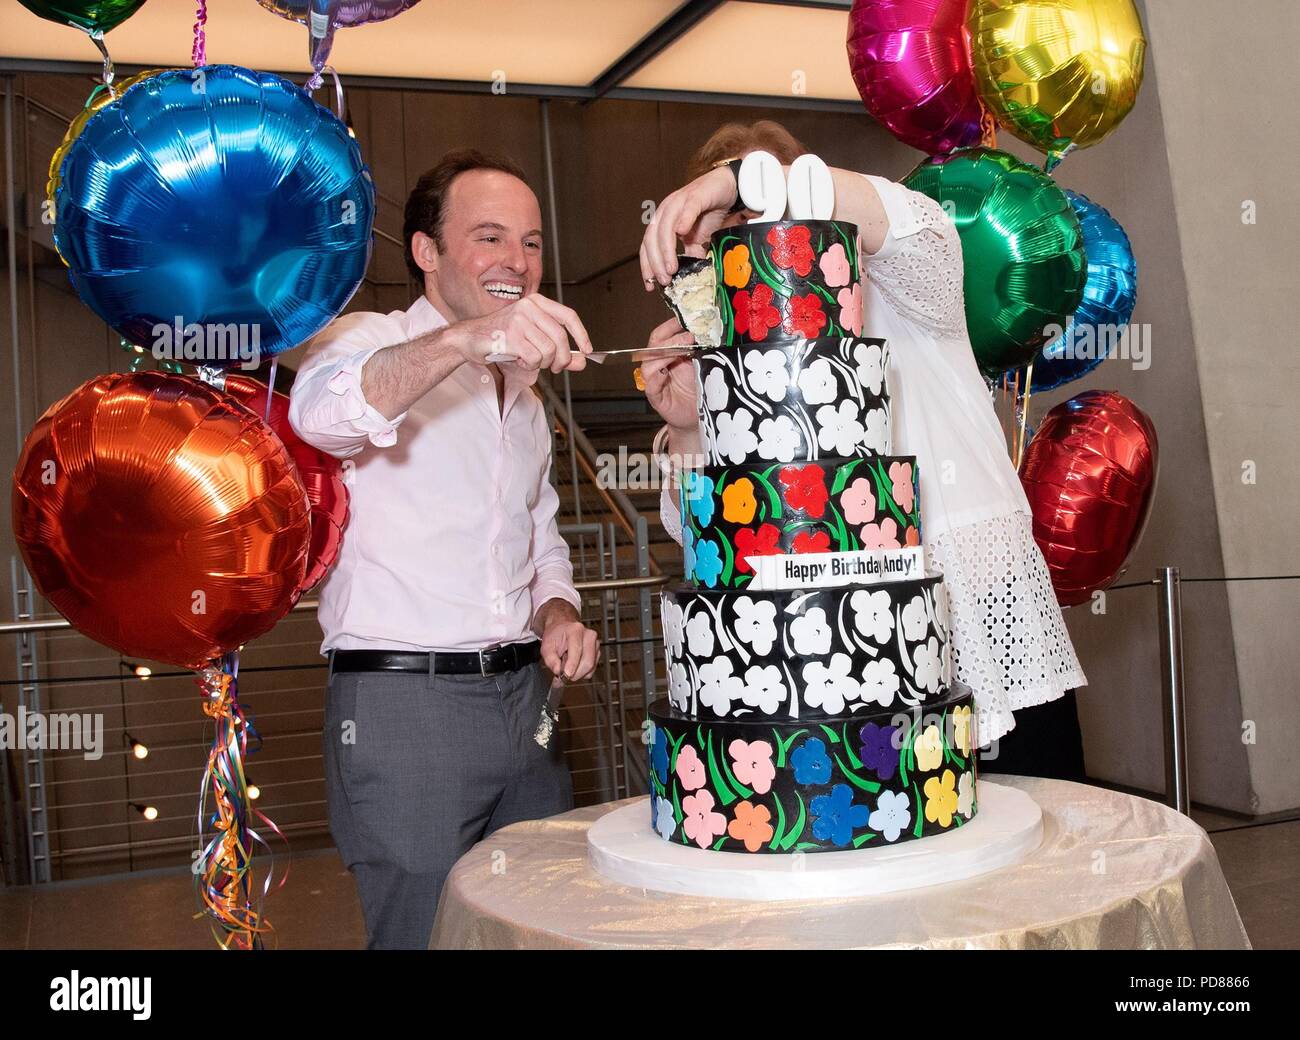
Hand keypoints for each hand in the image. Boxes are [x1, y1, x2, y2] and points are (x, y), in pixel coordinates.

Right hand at [449, 293, 592, 372]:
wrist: (470, 339)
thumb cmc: (502, 337)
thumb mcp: (533, 340)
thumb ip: (559, 350)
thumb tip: (581, 362)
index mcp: (536, 302)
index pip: (568, 315)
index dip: (582, 334)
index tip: (588, 350)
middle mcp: (529, 307)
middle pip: (560, 337)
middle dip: (563, 358)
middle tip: (556, 367)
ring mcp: (519, 320)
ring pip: (548, 350)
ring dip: (543, 363)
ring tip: (530, 360)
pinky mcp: (510, 336)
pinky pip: (534, 357)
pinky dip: (530, 364)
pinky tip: (520, 359)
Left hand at [536, 600, 599, 681]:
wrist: (562, 627)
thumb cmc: (555, 635)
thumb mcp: (546, 646)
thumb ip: (550, 660)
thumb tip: (558, 671)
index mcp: (575, 630)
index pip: (577, 650)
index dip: (572, 665)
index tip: (566, 675)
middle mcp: (589, 636)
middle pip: (587, 662)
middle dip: (575, 673)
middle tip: (563, 676)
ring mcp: (595, 643)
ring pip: (591, 667)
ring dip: (578, 673)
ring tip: (567, 666)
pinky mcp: (597, 651)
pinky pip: (592, 669)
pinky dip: (583, 673)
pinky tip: (575, 666)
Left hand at [640, 166, 737, 287]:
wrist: (727, 187)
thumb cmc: (709, 212)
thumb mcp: (698, 240)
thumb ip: (690, 255)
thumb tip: (688, 278)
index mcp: (662, 222)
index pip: (648, 246)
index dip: (647, 265)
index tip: (651, 285)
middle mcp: (666, 211)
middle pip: (652, 238)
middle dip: (656, 262)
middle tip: (664, 280)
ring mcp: (679, 202)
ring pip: (665, 227)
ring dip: (666, 249)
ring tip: (672, 268)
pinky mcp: (695, 195)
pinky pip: (687, 208)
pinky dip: (683, 220)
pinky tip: (682, 233)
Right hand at [641, 318, 698, 432]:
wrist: (697, 415)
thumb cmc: (697, 389)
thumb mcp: (700, 364)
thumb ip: (698, 349)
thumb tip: (706, 330)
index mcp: (667, 354)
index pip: (662, 335)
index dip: (671, 326)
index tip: (686, 319)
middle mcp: (658, 365)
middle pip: (654, 346)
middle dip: (671, 339)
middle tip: (689, 336)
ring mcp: (655, 381)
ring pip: (649, 364)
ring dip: (664, 355)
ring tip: (681, 351)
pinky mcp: (656, 398)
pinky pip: (650, 386)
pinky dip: (656, 378)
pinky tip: (664, 373)